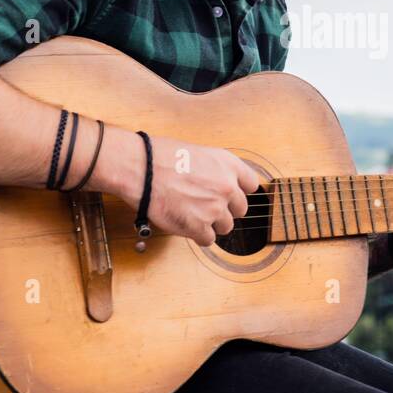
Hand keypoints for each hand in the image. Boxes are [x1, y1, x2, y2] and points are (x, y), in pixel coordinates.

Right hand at [102, 130, 260, 246]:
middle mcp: (227, 186)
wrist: (141, 169)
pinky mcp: (199, 227)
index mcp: (228, 165)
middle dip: (226, 210)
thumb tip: (214, 182)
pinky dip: (198, 235)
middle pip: (241, 209)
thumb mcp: (197, 152)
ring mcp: (215, 208)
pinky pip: (208, 239)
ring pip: (226, 227)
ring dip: (211, 224)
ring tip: (192, 215)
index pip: (251, 184)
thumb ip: (213, 170)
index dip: (239, 191)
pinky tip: (185, 225)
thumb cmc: (160, 157)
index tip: (231, 195)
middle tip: (207, 207)